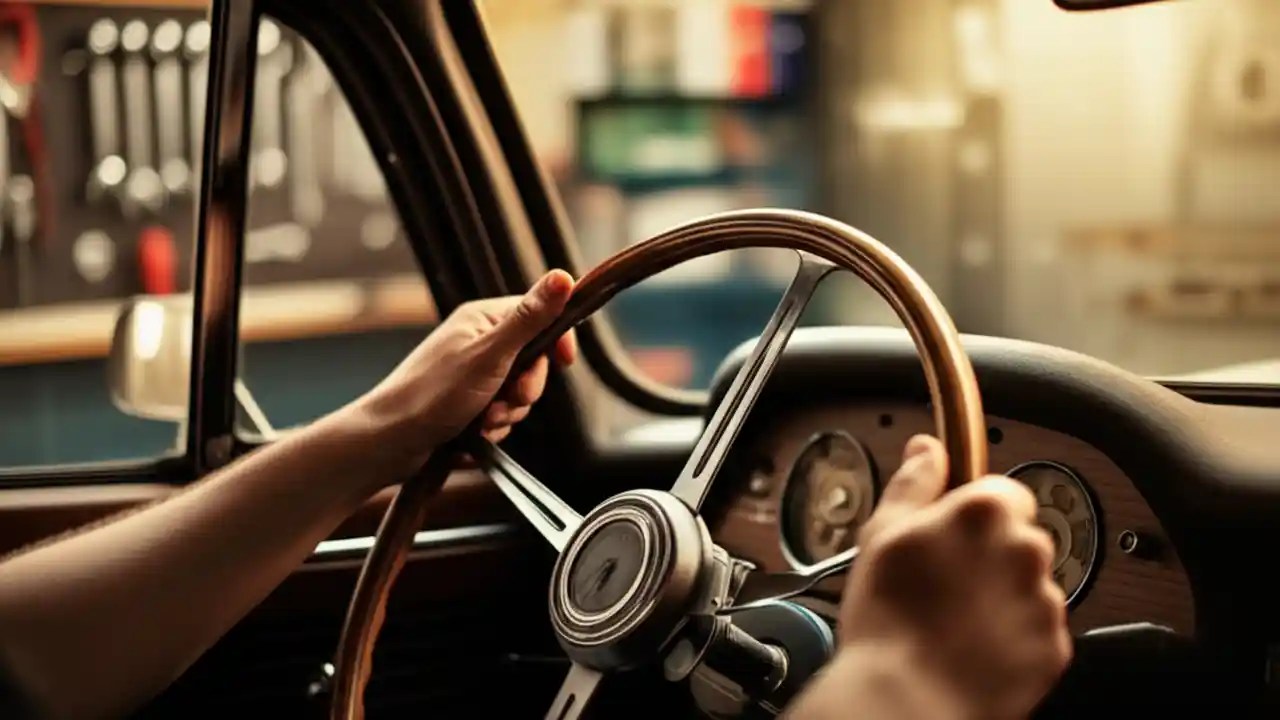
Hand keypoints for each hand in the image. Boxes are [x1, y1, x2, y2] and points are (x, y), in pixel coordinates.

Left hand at [356, 270, 576, 473]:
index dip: (555, 340)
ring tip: (483, 421)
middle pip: (534, 361)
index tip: (564, 362)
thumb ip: (529, 319)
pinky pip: (503, 415)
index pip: (539, 317)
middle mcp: (479, 342)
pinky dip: (494, 428)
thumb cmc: (432, 394)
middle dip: (526, 389)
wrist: (390, 441)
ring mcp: (474, 374)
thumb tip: (563, 276)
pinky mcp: (469, 403)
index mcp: (483, 319)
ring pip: (519, 393)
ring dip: (508, 413)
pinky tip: (474, 434)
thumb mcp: (490, 355)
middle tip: (508, 399)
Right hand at [790, 435, 1070, 719]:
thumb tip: (928, 448)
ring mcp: (1045, 601)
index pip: (1001, 490)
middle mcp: (1026, 549)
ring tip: (953, 620)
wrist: (907, 699)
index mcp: (985, 512)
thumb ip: (914, 483)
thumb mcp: (882, 534)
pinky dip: (1012, 636)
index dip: (971, 512)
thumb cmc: (888, 619)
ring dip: (999, 595)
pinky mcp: (1055, 647)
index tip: (948, 533)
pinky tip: (973, 646)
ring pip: (1027, 585)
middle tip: (941, 581)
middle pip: (1016, 538)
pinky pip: (1036, 629)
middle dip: (987, 555)